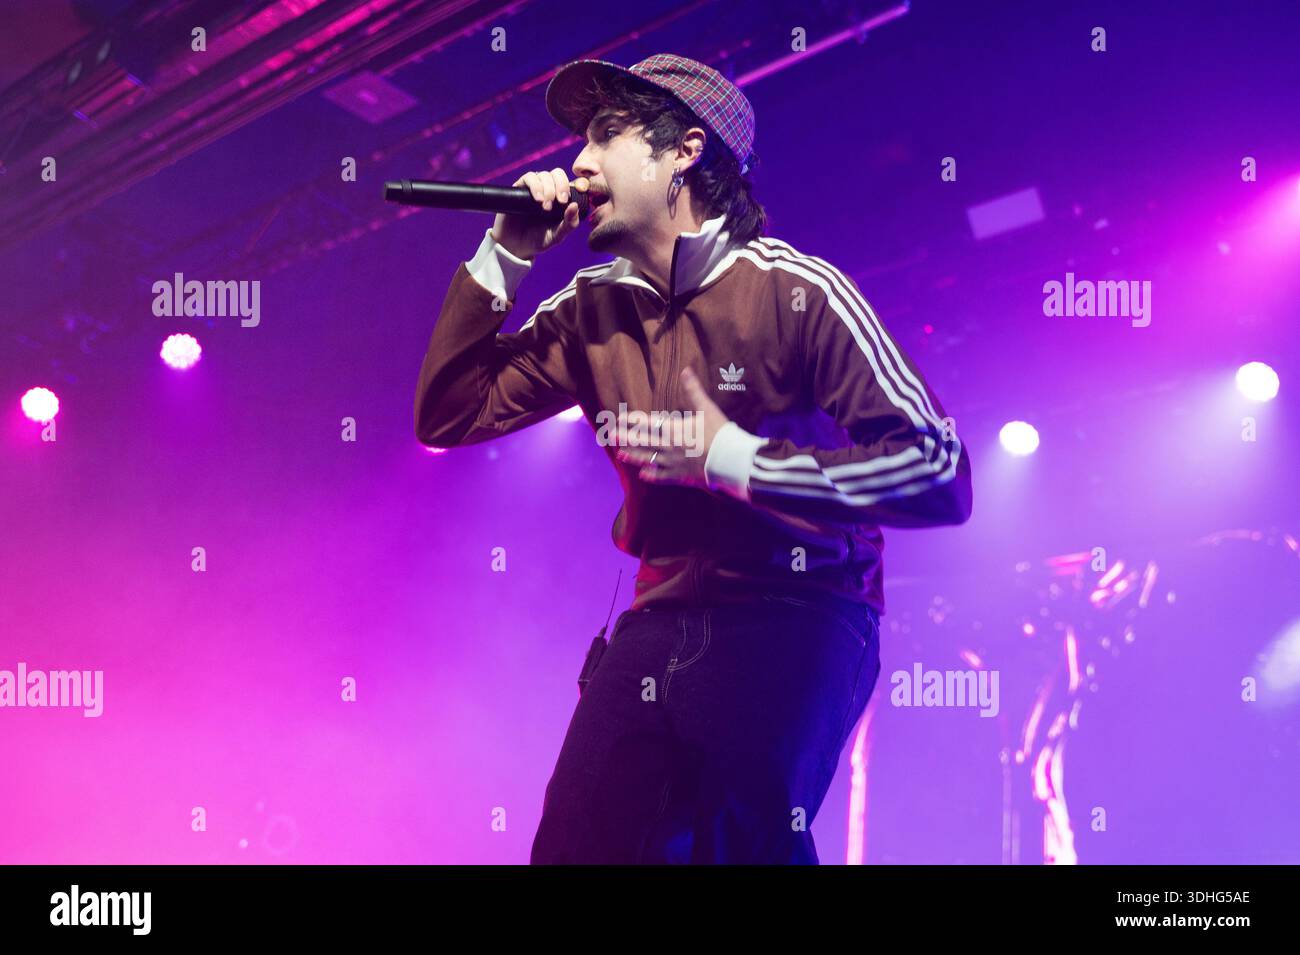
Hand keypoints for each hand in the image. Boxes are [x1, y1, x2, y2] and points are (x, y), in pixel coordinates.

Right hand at [491, 169, 586, 259]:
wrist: (515, 246)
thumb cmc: (538, 240)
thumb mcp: (557, 236)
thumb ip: (569, 224)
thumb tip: (575, 206)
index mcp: (561, 199)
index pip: (572, 182)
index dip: (578, 183)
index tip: (579, 193)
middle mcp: (548, 190)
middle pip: (558, 174)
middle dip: (561, 185)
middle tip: (561, 201)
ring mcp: (534, 188)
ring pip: (544, 175)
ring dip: (548, 188)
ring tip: (545, 207)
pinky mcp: (519, 188)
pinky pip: (529, 178)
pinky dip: (535, 186)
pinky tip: (538, 199)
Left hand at [615, 368, 730, 489]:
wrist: (731, 460)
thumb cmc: (720, 432)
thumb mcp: (707, 408)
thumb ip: (693, 390)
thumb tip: (686, 370)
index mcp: (673, 429)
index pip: (647, 423)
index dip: (632, 420)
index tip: (620, 418)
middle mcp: (669, 447)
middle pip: (643, 441)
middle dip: (625, 438)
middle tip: (610, 436)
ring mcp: (674, 462)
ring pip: (649, 459)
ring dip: (634, 456)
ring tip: (620, 454)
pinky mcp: (682, 475)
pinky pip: (663, 476)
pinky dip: (652, 475)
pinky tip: (643, 475)